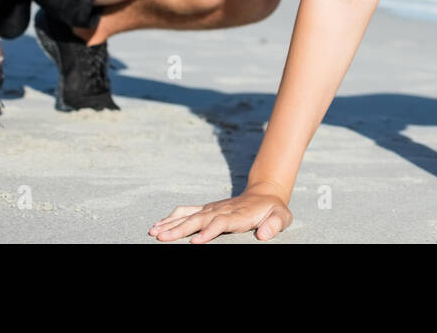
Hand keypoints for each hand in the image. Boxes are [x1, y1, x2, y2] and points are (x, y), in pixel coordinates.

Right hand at [149, 186, 292, 242]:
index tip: (195, 242)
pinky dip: (172, 217)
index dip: (208, 231)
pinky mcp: (208, 208)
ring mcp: (213, 208)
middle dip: (180, 229)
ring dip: (171, 224)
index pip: (221, 222)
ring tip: (154, 232)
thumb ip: (275, 224)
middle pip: (199, 219)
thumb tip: (264, 234)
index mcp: (239, 215)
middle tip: (161, 238)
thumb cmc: (273, 210)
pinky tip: (158, 224)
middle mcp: (222, 210)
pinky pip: (188, 211)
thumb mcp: (282, 217)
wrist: (265, 194)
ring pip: (189, 215)